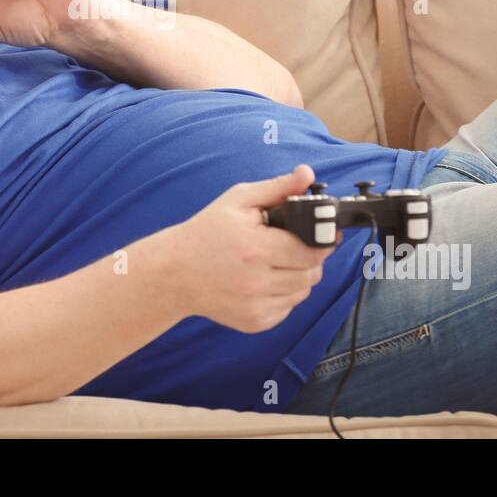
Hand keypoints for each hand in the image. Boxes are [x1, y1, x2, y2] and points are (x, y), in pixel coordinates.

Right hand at [161, 164, 336, 333]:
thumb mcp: (238, 200)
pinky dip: (284, 295)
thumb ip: (277, 187)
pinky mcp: (255, 323)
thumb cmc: (206, 232)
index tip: (322, 235)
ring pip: (302, 293)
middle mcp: (258, 282)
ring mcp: (257, 307)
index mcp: (257, 249)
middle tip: (294, 246)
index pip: (312, 252)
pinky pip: (287, 309)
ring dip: (299, 277)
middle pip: (312, 274)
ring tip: (278, 262)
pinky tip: (265, 281)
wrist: (174, 272)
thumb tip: (307, 173)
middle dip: (310, 258)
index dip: (321, 242)